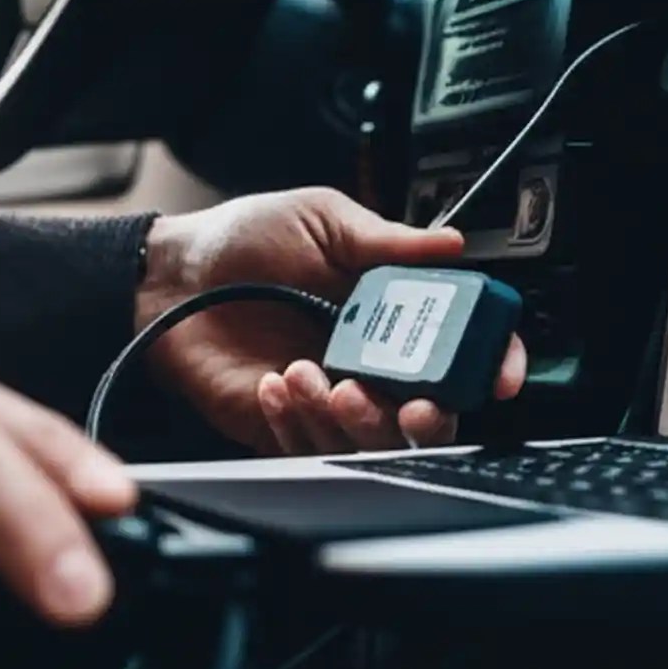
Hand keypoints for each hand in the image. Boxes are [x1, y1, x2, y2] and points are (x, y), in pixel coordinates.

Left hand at [137, 188, 527, 455]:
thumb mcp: (323, 220)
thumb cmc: (243, 240)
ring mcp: (332, 397)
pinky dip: (300, 421)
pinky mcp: (288, 428)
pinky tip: (275, 383)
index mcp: (392, 311)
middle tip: (412, 404)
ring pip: (376, 441)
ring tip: (310, 374)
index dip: (491, 363)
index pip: (462, 347)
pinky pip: (313, 449)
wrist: (169, 279)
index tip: (498, 376)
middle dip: (431, 416)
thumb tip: (453, 244)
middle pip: (431, 411)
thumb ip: (388, 240)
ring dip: (356, 418)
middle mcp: (370, 361)